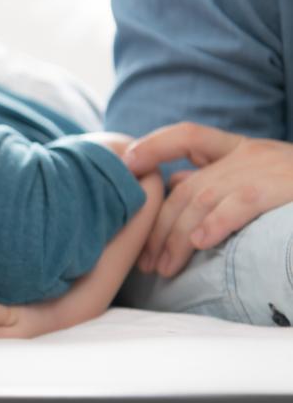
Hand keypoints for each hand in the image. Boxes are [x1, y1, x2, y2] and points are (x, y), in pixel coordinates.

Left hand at [122, 122, 292, 277]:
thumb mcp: (259, 178)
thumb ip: (218, 179)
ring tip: (165, 267)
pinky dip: (217, 222)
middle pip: (186, 185)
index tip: (126, 164)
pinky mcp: (286, 185)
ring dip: (177, 236)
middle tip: (147, 262)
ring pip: (204, 197)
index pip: (186, 135)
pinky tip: (200, 242)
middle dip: (159, 225)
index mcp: (240, 148)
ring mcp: (268, 166)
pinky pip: (242, 202)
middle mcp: (249, 152)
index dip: (153, 145)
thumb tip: (176, 185)